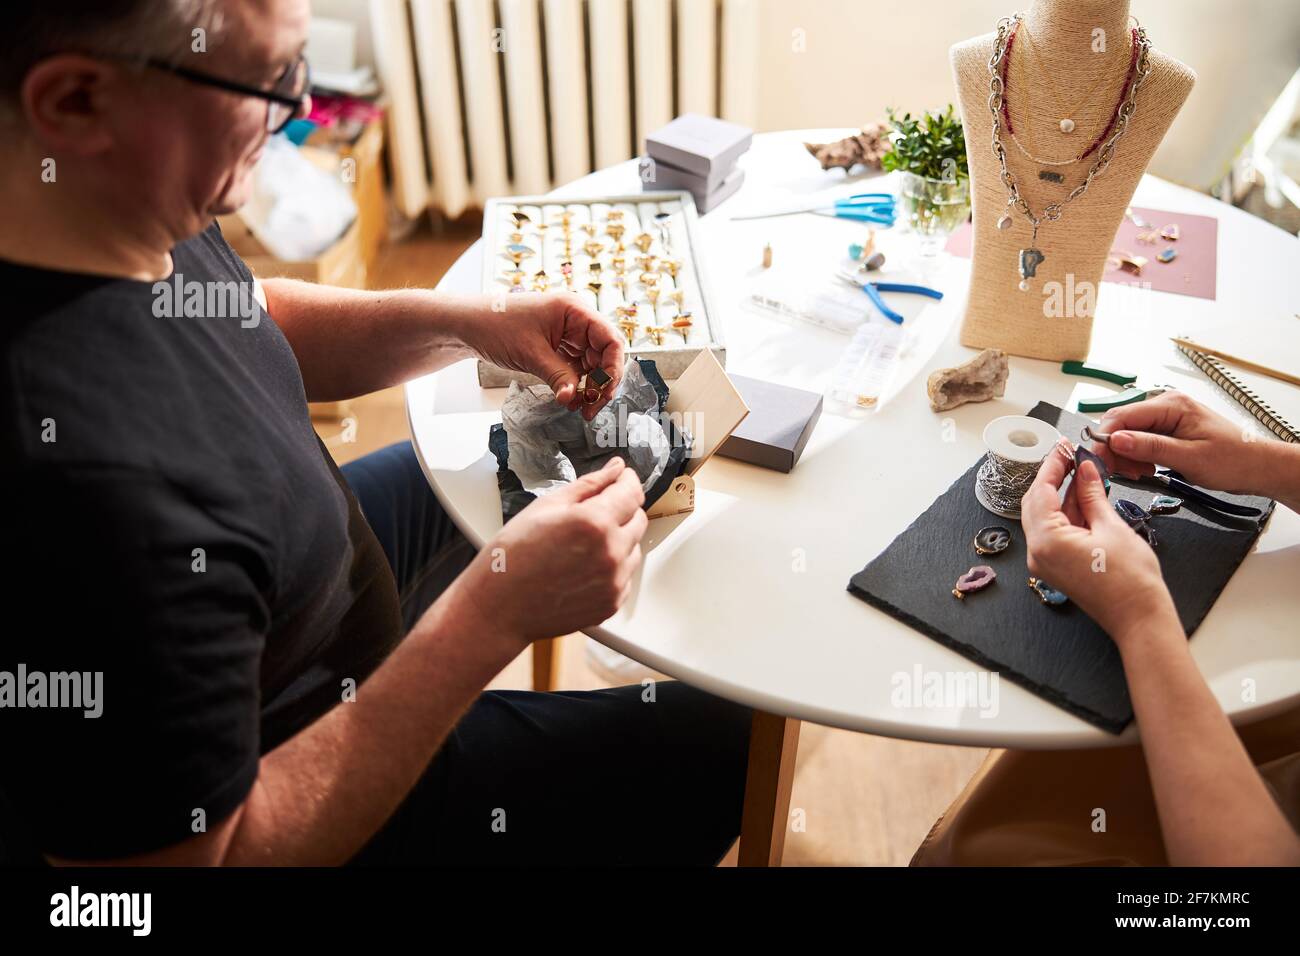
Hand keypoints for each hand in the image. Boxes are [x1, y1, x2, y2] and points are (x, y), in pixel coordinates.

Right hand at [452, 457, 646, 642]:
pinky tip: (582, 566)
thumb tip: (615, 469)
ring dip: (618, 539)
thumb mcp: (546, 506)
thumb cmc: (513, 557)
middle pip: (638, 519)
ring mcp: (614, 581)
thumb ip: (589, 484)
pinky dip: (612, 567)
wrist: (499, 607)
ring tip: (581, 545)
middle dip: (622, 509)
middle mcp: (611, 553)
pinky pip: (625, 575)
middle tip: (593, 511)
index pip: (631, 492)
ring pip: (633, 548)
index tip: (621, 477)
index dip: (627, 480)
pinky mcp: (611, 602)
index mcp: (595, 523)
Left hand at [467, 292, 623, 420]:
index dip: (613, 368)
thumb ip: (558, 376)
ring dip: (589, 387)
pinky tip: (570, 399)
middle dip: (601, 382)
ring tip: (580, 408)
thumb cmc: (496, 325)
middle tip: (592, 407)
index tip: (605, 392)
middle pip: (604, 354)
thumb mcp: (531, 354)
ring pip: (591, 364)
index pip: (610, 339)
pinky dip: (576, 384)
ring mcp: (567, 334)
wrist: (468, 325)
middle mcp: (576, 321)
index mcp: (575, 311)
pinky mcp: (557, 347)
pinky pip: (576, 367)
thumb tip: (574, 399)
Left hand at [1021, 446, 1177, 642]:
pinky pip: (1055, 532)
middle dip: (1053, 477)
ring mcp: (1045, 561)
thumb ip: (1093, 495)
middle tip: (1071, 455)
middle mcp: (1038, 552)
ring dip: (1062, 494)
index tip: (1064, 446)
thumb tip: (1086, 469)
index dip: (1052, 465)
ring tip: (1082, 470)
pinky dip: (1067, 512)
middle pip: (1037, 503)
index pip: (1040, 491)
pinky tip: (1084, 495)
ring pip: (1046, 517)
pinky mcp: (1057, 566)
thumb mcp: (1111, 527)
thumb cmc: (1131, 580)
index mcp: (1046, 541)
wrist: (1140, 618)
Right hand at [1092, 392, 1267, 493]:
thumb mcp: (1189, 457)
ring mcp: (1165, 417)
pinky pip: (1139, 439)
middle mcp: (1165, 405)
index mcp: (1171, 405)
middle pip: (1121, 423)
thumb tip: (1116, 440)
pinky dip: (1135, 456)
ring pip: (1127, 433)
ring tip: (1138, 473)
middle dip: (1113, 449)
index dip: (1105, 438)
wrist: (1256, 466)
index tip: (1097, 461)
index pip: (1122, 416)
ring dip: (1125, 455)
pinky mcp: (1166, 429)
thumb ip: (1150, 447)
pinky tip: (1145, 468)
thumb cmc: (1232, 459)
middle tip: (1118, 472)